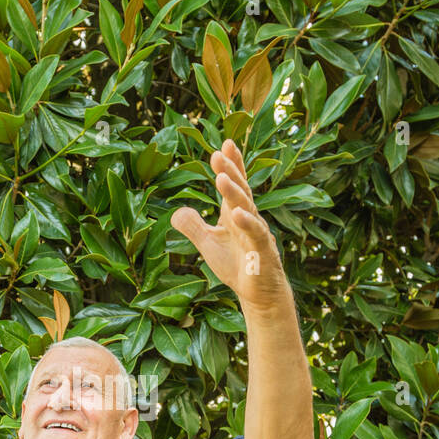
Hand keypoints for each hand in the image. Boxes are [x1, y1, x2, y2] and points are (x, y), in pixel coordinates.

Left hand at [170, 139, 287, 309]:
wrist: (258, 294)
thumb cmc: (237, 266)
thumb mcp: (209, 245)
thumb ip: (194, 227)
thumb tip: (176, 212)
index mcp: (236, 213)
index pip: (235, 184)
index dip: (231, 165)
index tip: (225, 143)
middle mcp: (249, 218)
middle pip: (240, 190)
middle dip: (229, 171)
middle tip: (218, 153)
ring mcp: (257, 233)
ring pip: (247, 207)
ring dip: (234, 192)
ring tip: (221, 177)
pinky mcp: (263, 251)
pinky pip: (256, 234)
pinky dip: (246, 223)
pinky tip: (236, 213)